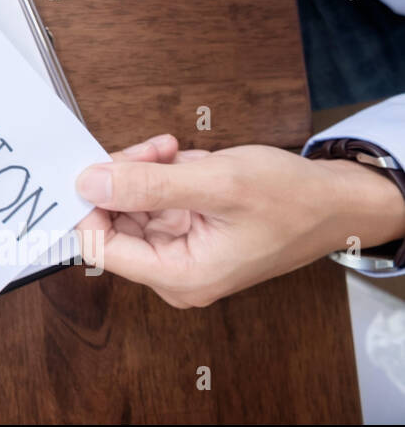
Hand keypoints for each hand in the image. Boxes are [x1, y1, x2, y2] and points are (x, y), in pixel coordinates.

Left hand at [75, 134, 404, 307]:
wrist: (335, 200)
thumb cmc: (292, 201)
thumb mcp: (218, 184)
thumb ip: (149, 185)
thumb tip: (90, 183)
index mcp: (180, 276)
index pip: (99, 246)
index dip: (90, 205)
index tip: (93, 167)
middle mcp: (174, 270)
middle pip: (113, 219)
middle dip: (126, 178)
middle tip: (154, 150)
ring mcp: (178, 250)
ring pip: (130, 203)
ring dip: (147, 170)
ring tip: (179, 154)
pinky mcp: (185, 230)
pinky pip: (153, 197)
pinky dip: (163, 172)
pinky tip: (186, 161)